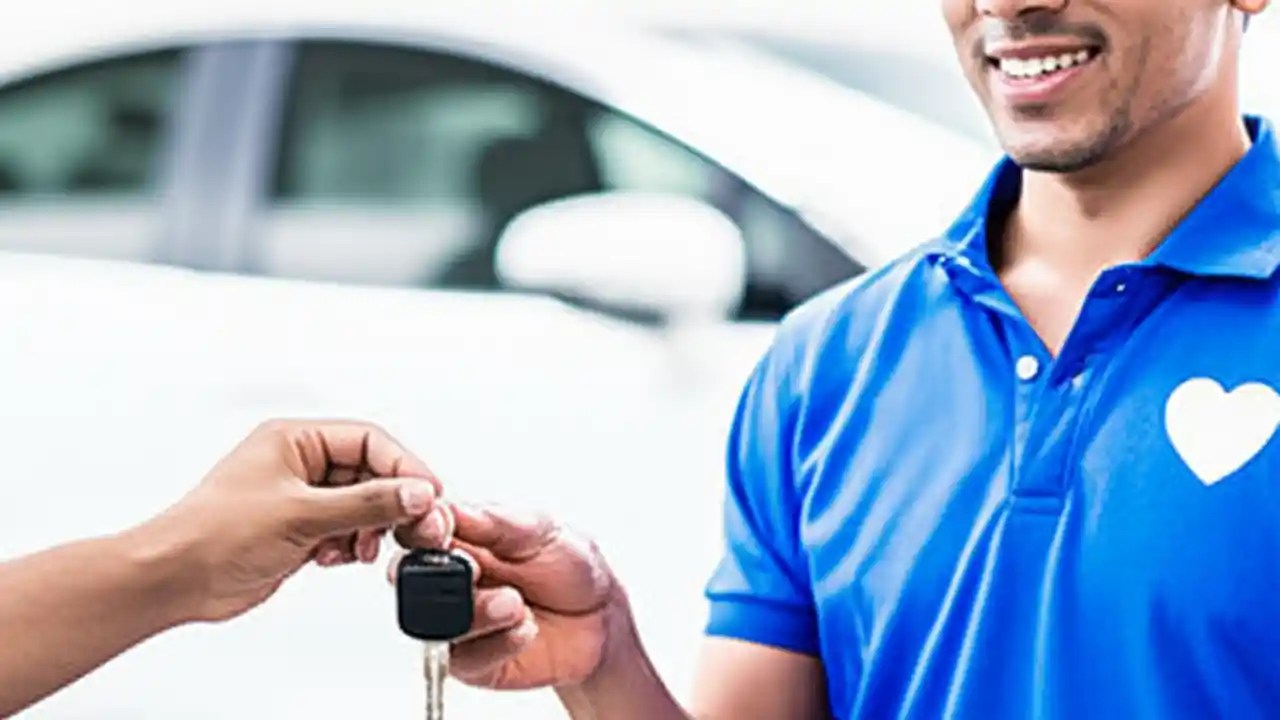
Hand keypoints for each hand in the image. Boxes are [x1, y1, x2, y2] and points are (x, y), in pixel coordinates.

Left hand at [137, 419, 442, 622]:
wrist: (174, 580)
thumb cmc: (212, 534)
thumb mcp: (302, 514)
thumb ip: (366, 503)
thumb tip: (415, 493)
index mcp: (294, 439)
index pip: (369, 440)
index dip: (404, 467)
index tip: (428, 494)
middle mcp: (298, 464)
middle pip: (370, 473)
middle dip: (392, 502)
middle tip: (417, 525)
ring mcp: (299, 499)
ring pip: (361, 506)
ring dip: (372, 528)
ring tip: (366, 547)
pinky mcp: (299, 531)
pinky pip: (345, 530)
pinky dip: (351, 545)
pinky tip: (339, 557)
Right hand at [390, 504, 626, 690]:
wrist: (601, 615)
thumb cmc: (568, 563)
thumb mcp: (539, 529)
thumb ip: (495, 522)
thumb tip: (449, 507)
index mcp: (459, 538)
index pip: (418, 530)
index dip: (421, 528)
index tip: (437, 527)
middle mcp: (448, 580)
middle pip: (410, 578)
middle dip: (438, 575)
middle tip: (473, 570)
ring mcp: (457, 621)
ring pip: (435, 622)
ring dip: (476, 612)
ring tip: (514, 603)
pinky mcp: (473, 661)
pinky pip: (467, 658)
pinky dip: (497, 642)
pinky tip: (526, 628)